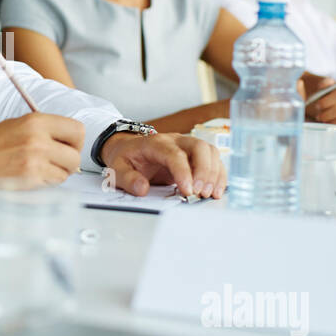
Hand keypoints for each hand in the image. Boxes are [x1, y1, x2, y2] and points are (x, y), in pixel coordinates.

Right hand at [0, 113, 83, 198]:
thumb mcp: (15, 126)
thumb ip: (43, 131)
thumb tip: (67, 143)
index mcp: (35, 120)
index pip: (77, 130)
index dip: (74, 142)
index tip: (66, 148)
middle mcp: (37, 137)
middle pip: (75, 155)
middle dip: (67, 163)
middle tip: (52, 165)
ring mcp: (34, 159)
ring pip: (66, 172)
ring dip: (55, 175)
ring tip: (34, 172)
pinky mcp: (29, 178)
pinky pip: (53, 184)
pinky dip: (44, 185)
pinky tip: (26, 180)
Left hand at [99, 131, 224, 197]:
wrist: (129, 148)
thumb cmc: (126, 158)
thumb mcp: (117, 169)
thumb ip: (128, 179)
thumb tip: (142, 189)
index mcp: (156, 143)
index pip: (175, 154)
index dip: (183, 172)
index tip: (188, 191)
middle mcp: (175, 141)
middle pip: (199, 147)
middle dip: (204, 171)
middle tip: (201, 193)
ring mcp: (187, 146)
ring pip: (210, 152)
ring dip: (214, 174)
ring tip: (210, 194)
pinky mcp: (195, 155)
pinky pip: (213, 160)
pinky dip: (219, 175)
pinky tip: (217, 191)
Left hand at [304, 78, 335, 126]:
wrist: (328, 113)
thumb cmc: (319, 102)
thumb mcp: (309, 95)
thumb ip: (302, 88)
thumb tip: (299, 82)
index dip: (326, 101)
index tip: (317, 106)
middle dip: (327, 114)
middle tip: (319, 117)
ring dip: (332, 122)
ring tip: (325, 122)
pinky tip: (335, 126)